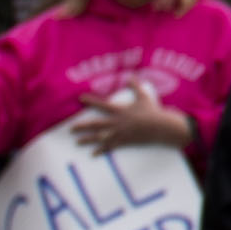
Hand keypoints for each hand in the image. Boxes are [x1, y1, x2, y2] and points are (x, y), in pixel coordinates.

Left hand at [72, 93, 187, 155]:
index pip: (102, 104)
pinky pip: (110, 147)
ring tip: (77, 142)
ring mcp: (119, 134)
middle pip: (96, 125)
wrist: (160, 127)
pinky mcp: (124, 142)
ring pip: (100, 137)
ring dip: (87, 140)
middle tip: (70, 129)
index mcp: (120, 111)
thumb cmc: (152, 111)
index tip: (80, 98)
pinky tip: (93, 153)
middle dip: (82, 126)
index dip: (91, 101)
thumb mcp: (143, 96)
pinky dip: (101, 150)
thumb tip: (130, 75)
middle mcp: (117, 123)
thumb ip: (135, 86)